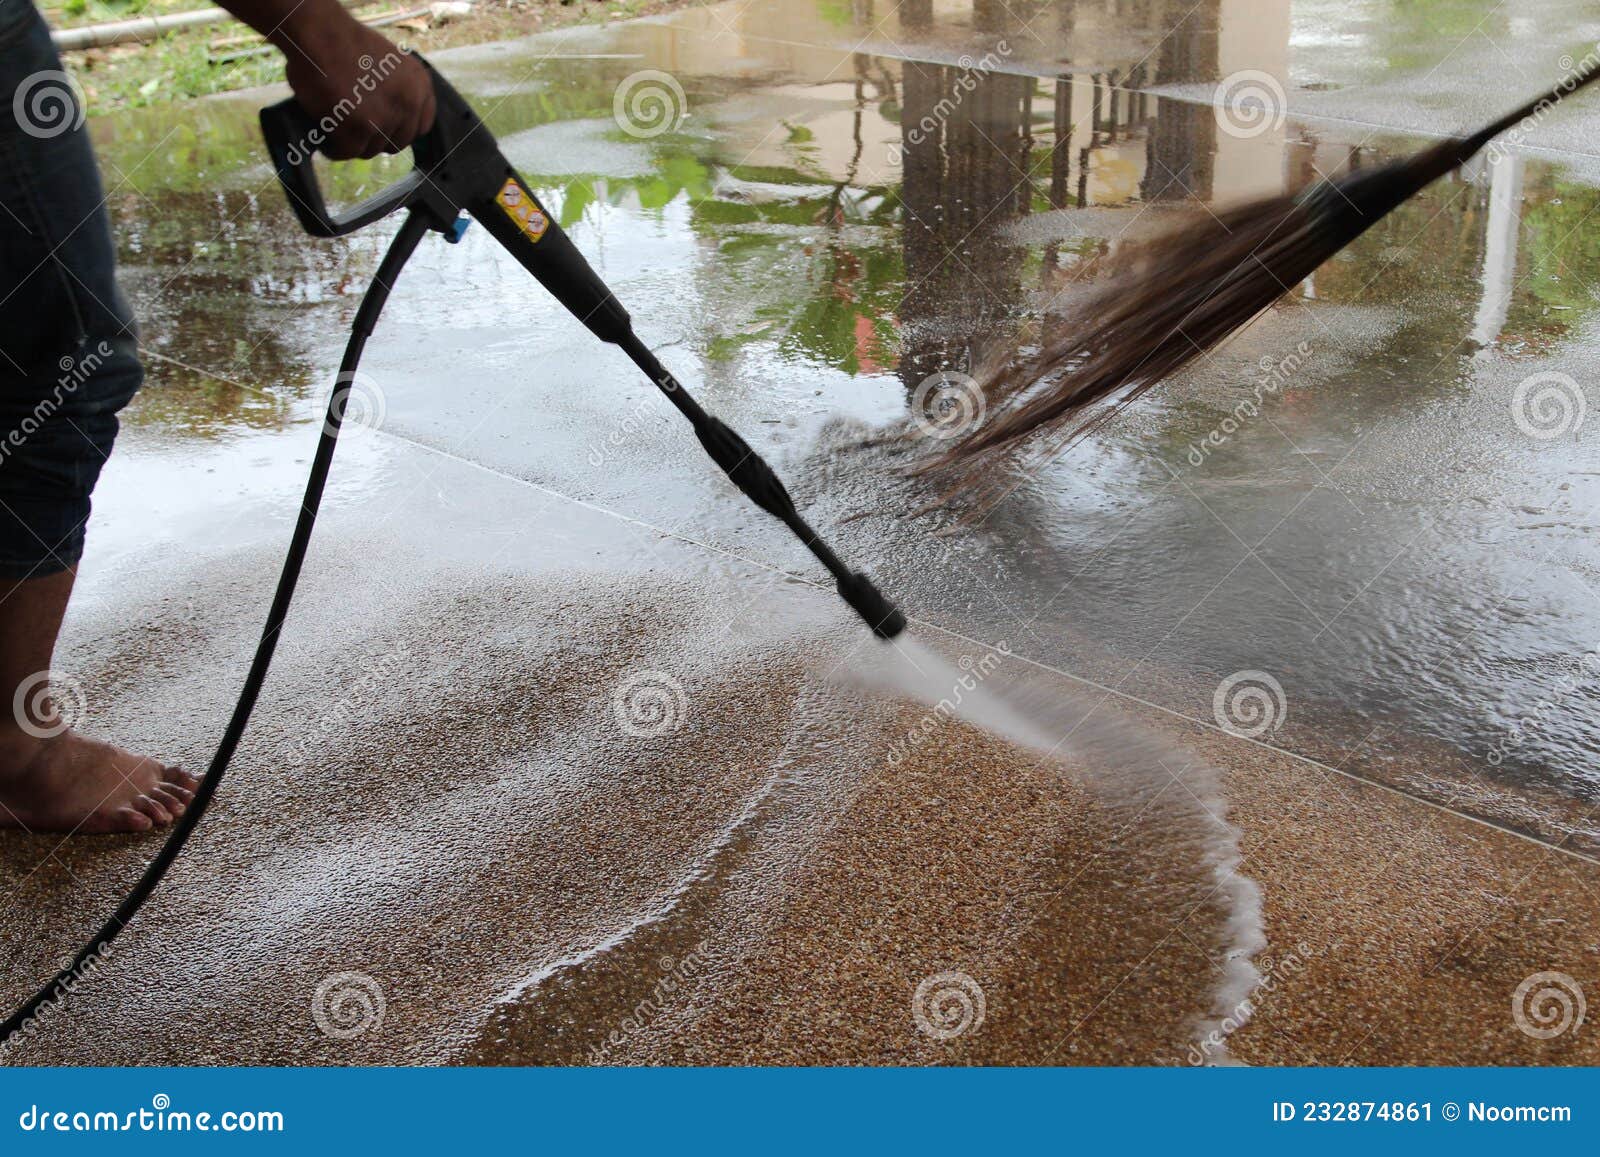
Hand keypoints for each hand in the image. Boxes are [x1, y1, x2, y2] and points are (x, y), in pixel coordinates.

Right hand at [279, 16, 434, 159]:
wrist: (320, 32)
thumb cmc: (345, 42)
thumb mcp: (389, 63)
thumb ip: (398, 91)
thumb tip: (393, 121)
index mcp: (419, 84)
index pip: (421, 126)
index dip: (400, 129)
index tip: (384, 128)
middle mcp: (409, 103)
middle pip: (396, 142)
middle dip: (376, 139)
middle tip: (356, 129)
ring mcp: (386, 117)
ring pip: (371, 149)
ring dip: (354, 143)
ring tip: (337, 130)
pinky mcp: (360, 128)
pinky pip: (348, 152)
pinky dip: (335, 149)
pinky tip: (327, 140)